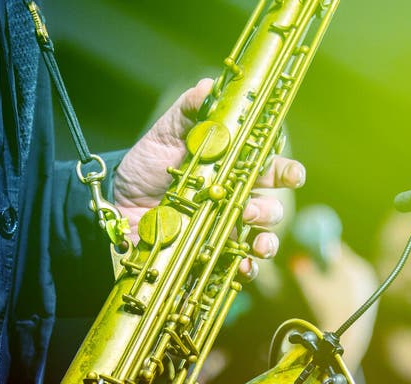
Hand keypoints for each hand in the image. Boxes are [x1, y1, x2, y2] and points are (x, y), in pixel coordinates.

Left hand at [113, 78, 305, 275]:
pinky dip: (246, 269)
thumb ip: (189, 110)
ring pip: (261, 239)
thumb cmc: (147, 165)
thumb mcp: (166, 133)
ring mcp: (224, 230)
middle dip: (270, 211)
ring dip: (266, 242)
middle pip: (270, 207)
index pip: (269, 169)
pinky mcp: (209, 254)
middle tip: (251, 211)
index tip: (293, 175)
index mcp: (232, 169)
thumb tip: (210, 87)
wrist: (117, 200)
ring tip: (256, 243)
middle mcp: (234, 201)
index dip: (286, 172)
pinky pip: (237, 266)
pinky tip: (244, 266)